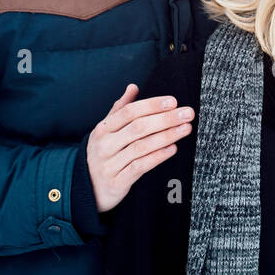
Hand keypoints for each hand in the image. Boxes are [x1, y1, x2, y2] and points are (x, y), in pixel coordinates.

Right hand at [87, 84, 193, 212]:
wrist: (86, 188)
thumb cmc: (103, 154)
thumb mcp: (107, 130)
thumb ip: (120, 109)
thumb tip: (133, 87)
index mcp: (103, 129)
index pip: (129, 112)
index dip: (152, 105)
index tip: (173, 101)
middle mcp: (105, 145)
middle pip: (138, 127)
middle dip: (166, 119)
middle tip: (187, 113)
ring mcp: (110, 164)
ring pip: (141, 147)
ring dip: (167, 136)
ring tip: (185, 128)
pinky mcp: (117, 182)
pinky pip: (140, 167)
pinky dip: (157, 157)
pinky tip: (173, 149)